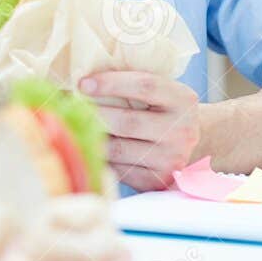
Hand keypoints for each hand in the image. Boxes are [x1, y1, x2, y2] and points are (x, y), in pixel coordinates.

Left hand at [80, 69, 200, 190]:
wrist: (189, 146)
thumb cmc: (160, 110)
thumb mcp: (157, 91)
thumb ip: (128, 81)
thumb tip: (80, 80)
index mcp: (182, 99)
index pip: (144, 85)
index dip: (110, 83)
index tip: (83, 84)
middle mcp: (181, 130)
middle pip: (127, 122)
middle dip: (94, 114)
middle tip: (72, 108)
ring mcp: (170, 158)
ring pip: (118, 149)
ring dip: (92, 137)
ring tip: (76, 126)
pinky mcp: (156, 180)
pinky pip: (118, 169)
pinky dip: (100, 157)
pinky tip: (90, 146)